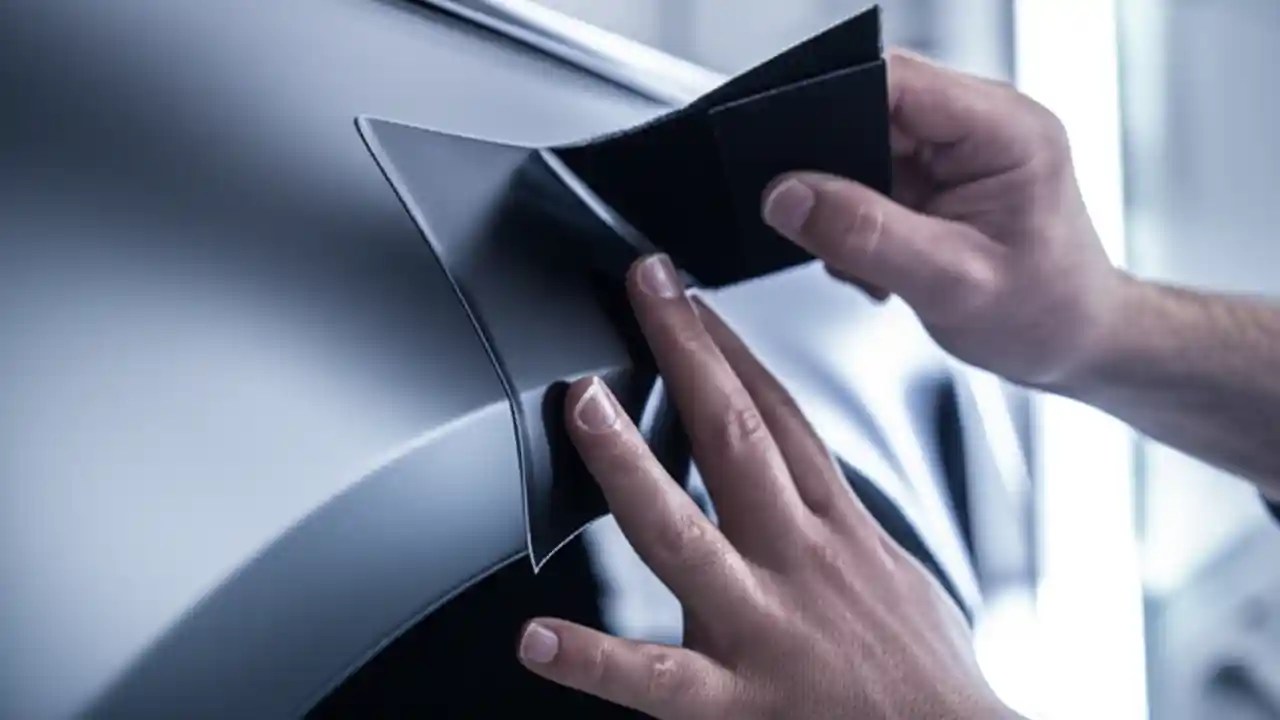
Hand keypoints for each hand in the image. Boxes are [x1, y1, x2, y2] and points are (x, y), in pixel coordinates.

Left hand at [515, 254, 1013, 718]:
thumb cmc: (926, 674)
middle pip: (738, 437)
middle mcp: (799, 561)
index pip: (781, 414)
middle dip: (690, 354)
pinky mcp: (740, 701)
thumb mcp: (897, 572)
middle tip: (647, 289)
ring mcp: (765, 626)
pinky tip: (537, 637)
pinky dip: (593, 659)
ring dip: (628, 466)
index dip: (732, 346)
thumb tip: (805, 481)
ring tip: (583, 405)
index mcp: (837, 528)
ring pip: (684, 534)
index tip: (690, 295)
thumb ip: (838, 521)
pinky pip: (657, 678)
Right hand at [762, 50, 1127, 389]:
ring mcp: (958, 149)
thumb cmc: (1047, 314)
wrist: (1075, 343)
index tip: (795, 166)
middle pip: (870, 109)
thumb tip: (790, 197)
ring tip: (878, 259)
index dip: (833, 111)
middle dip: (838, 174)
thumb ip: (864, 235)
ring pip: (862, 148)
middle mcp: (983, 124)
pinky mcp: (939, 176)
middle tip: (848, 237)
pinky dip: (859, 223)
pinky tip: (884, 260)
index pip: (895, 80)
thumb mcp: (949, 283)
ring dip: (849, 207)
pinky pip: (870, 178)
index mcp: (1004, 128)